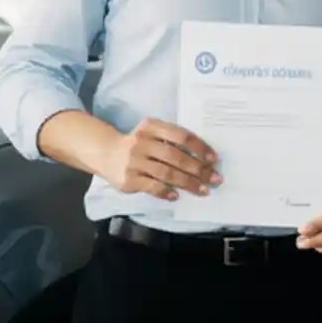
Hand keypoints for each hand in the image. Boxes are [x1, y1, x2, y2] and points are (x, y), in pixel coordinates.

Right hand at [102, 117, 219, 200]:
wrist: (106, 152)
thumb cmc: (139, 143)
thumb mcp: (152, 133)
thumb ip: (172, 139)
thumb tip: (203, 157)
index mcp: (151, 126)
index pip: (180, 135)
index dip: (199, 147)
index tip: (214, 159)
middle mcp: (142, 142)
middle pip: (175, 156)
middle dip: (198, 169)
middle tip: (215, 178)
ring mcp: (135, 161)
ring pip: (166, 173)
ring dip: (188, 183)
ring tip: (203, 190)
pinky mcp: (129, 179)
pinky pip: (152, 186)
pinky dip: (166, 191)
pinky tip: (177, 196)